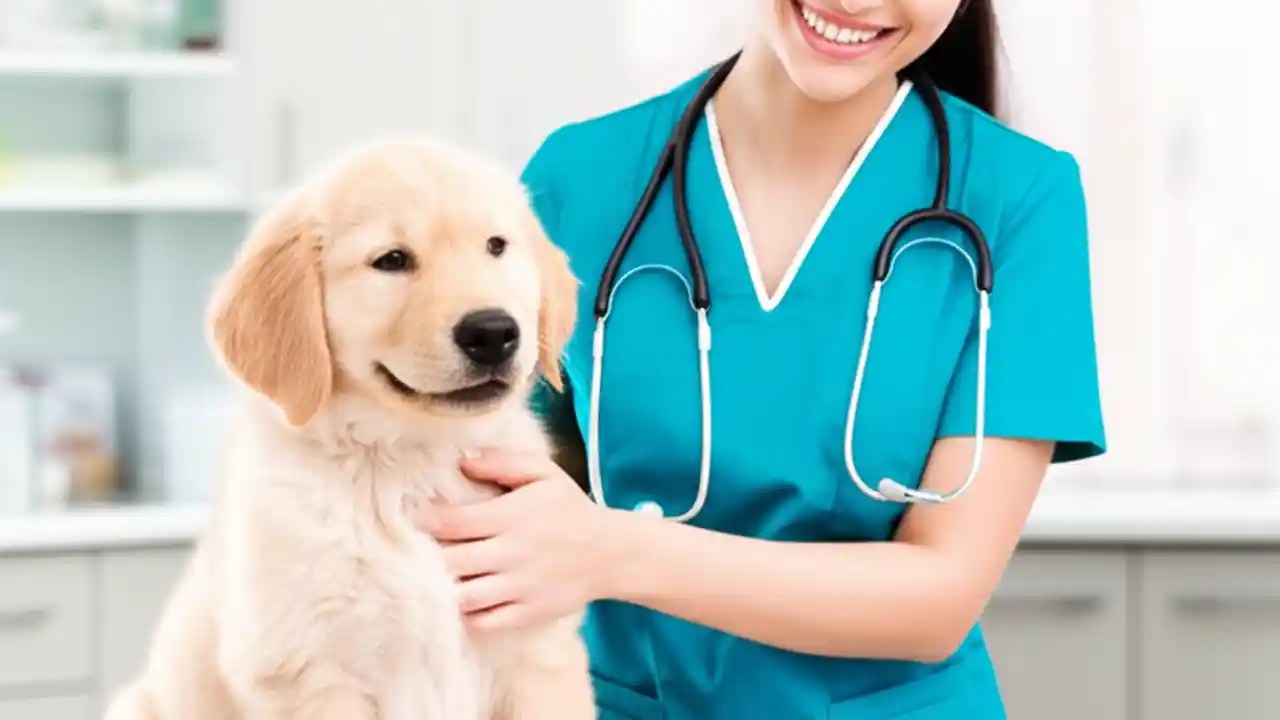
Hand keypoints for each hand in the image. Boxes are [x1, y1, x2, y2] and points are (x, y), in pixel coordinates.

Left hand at [416, 450, 620, 631]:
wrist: (610, 553)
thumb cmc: (569, 508)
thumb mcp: (544, 473)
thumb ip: (503, 462)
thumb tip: (463, 462)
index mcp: (512, 517)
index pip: (452, 522)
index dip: (425, 519)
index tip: (414, 516)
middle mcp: (513, 554)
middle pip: (451, 562)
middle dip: (429, 555)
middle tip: (422, 549)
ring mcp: (520, 588)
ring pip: (464, 596)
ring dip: (446, 587)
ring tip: (441, 576)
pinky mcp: (528, 613)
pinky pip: (484, 622)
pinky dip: (468, 614)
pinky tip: (466, 599)